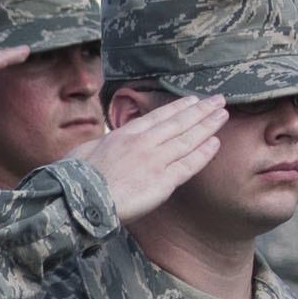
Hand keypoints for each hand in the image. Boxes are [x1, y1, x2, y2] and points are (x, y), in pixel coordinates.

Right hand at [76, 93, 229, 222]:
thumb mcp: (85, 150)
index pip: (158, 117)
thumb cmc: (74, 178)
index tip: (193, 100)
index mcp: (125, 134)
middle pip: (179, 123)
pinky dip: (203, 152)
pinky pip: (189, 165)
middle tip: (218, 100)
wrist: (80, 198)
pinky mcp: (163, 181)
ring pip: (188, 139)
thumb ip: (102, 144)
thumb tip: (104, 143)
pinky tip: (215, 142)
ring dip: (208, 125)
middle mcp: (144, 143)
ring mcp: (156, 160)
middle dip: (201, 110)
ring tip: (223, 115)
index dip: (178, 107)